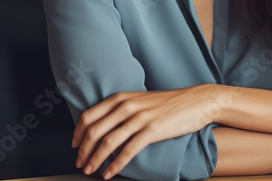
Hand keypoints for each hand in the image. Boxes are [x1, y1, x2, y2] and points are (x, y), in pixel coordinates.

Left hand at [73, 84, 227, 177]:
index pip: (89, 116)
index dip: (78, 133)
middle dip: (83, 150)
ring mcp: (139, 118)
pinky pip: (127, 151)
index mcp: (121, 98)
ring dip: (94, 159)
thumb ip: (123, 108)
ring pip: (108, 142)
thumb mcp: (141, 100)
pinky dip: (115, 165)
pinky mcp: (152, 131)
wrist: (197, 101)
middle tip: (79, 163)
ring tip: (90, 170)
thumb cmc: (169, 103)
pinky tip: (109, 173)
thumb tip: (105, 125)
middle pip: (94, 131)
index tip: (74, 146)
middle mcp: (127, 106)